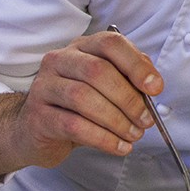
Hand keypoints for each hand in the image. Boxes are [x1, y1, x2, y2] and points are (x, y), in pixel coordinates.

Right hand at [0, 29, 160, 180]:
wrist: (33, 131)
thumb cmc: (77, 107)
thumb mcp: (105, 88)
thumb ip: (128, 80)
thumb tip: (153, 86)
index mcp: (81, 48)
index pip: (110, 44)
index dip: (136, 65)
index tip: (156, 87)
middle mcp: (59, 61)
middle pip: (98, 71)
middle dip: (129, 98)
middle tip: (146, 120)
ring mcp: (44, 86)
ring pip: (84, 98)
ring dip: (117, 120)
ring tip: (134, 135)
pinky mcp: (37, 116)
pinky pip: (74, 125)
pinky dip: (103, 138)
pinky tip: (119, 146)